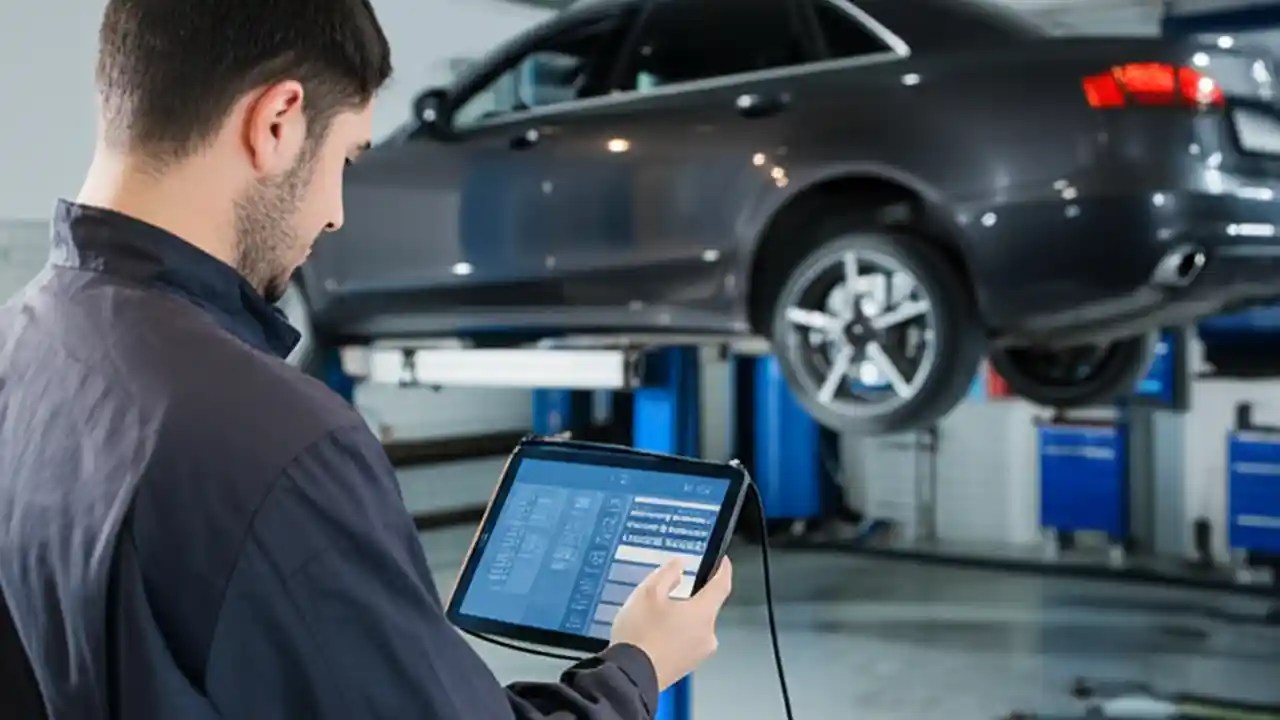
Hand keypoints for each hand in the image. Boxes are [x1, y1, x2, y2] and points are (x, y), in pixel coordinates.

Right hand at [610, 557, 733, 689]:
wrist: (629, 677)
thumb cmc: (640, 633)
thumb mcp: (648, 592)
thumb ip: (667, 573)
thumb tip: (680, 566)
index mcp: (703, 613)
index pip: (722, 585)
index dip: (723, 569)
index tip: (722, 560)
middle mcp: (708, 635)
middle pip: (706, 607)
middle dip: (690, 597)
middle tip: (668, 590)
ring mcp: (698, 654)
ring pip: (694, 626)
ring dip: (681, 617)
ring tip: (654, 615)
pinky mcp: (686, 667)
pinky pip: (686, 642)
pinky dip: (675, 634)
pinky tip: (654, 634)